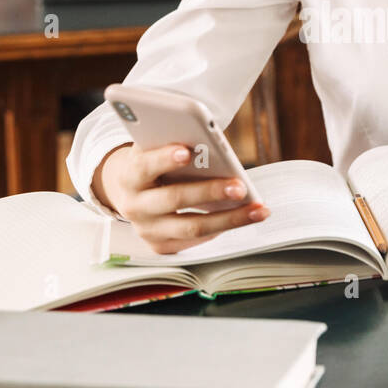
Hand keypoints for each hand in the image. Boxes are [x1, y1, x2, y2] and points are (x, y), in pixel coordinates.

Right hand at [94, 143, 269, 254]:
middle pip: (174, 199)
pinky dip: (220, 228)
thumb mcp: (155, 147)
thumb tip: (206, 141)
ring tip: (258, 209)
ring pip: (191, 227)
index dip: (164, 159)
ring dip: (229, 218)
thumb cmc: (152, 161)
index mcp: (129, 175)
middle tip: (240, 186)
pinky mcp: (159, 245)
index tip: (187, 151)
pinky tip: (242, 217)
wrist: (130, 190)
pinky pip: (195, 240)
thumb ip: (171, 142)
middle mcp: (133, 206)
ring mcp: (146, 229)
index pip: (145, 166)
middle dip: (209, 192)